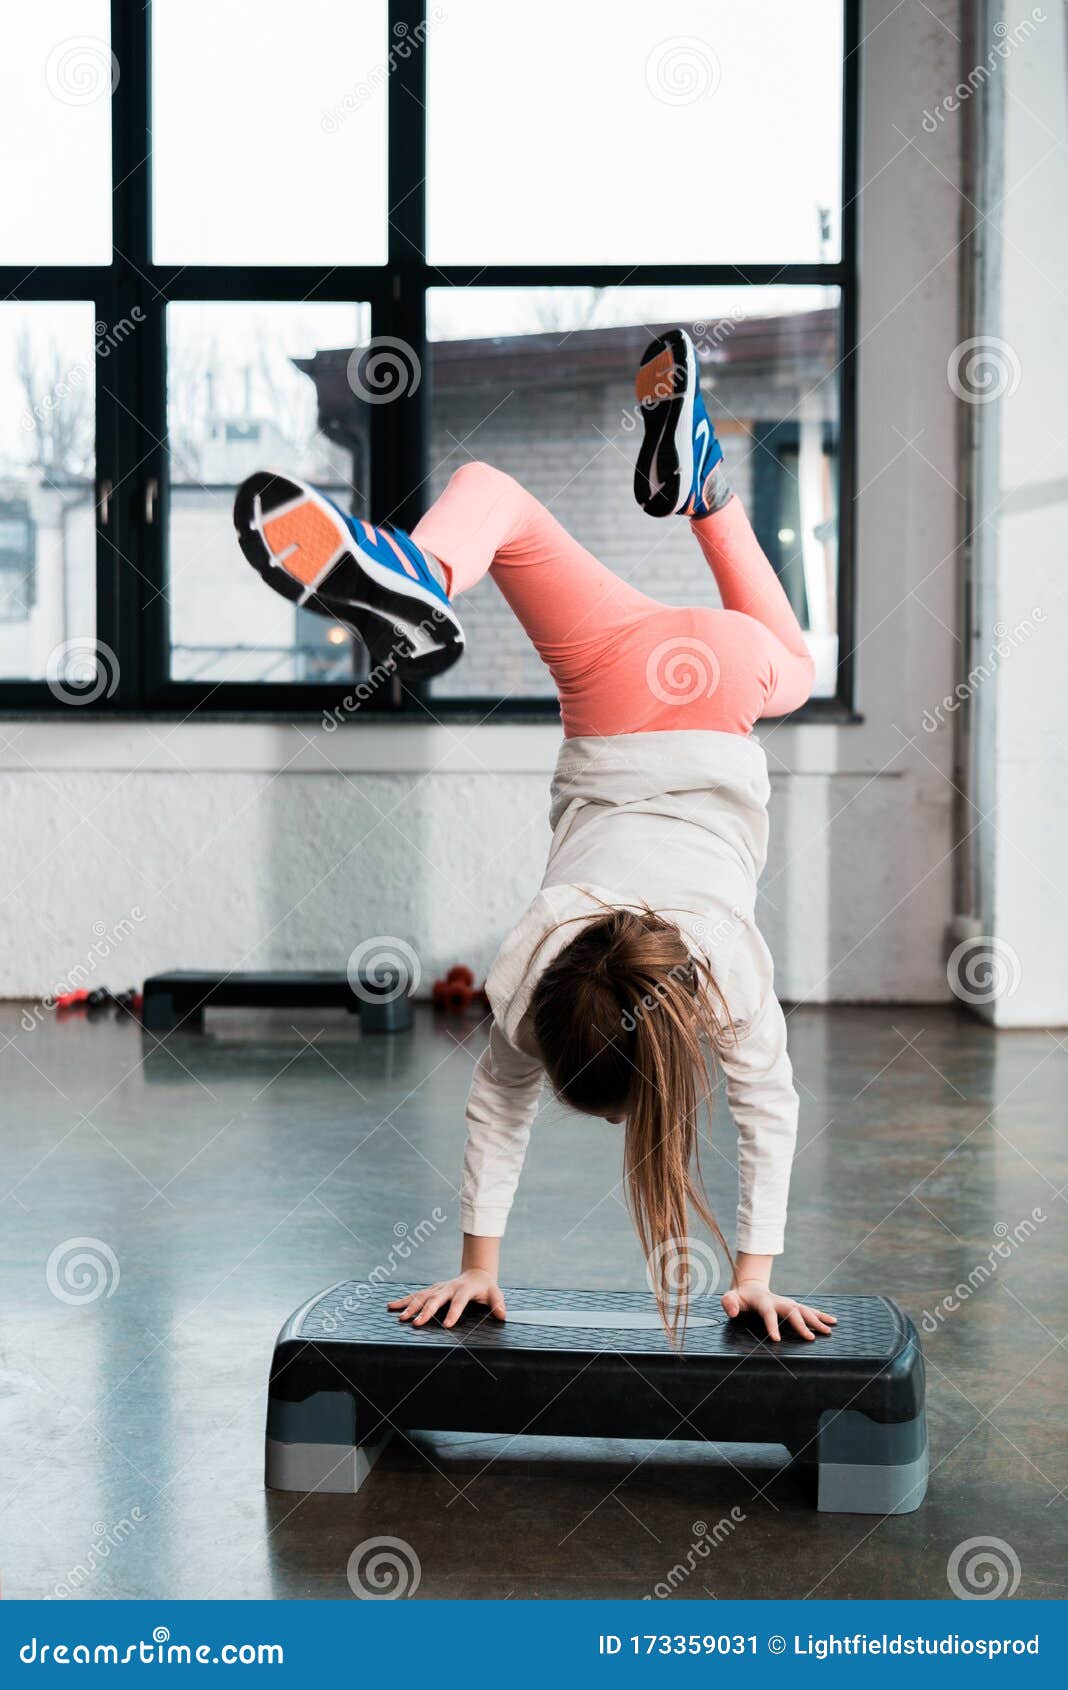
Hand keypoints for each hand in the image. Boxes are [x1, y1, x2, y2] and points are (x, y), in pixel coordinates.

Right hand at [388, 1269, 505, 1327]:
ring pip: (422, 1296)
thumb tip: (503, 1315)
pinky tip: (391, 1306)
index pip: (459, 1301)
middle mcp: (449, 1287)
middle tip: (417, 1323)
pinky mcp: (432, 1290)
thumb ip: (498, 1304)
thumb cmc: (486, 1288)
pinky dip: (403, 1300)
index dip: (453, 1312)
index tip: (447, 1325)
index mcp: (465, 1289)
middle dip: (426, 1311)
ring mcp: (439, 1288)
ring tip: (401, 1318)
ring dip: (411, 1307)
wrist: (476, 1274)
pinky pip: (416, 1295)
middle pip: (436, 1299)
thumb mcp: (495, 1294)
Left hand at [721, 1279, 836, 1341]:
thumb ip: (729, 1303)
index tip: (776, 1340)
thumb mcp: (730, 1297)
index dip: (771, 1325)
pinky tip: (833, 1321)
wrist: (751, 1286)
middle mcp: (778, 1301)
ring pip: (804, 1310)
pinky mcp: (793, 1305)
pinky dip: (821, 1315)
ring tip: (828, 1330)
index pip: (768, 1313)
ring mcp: (787, 1302)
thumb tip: (733, 1311)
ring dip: (816, 1320)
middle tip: (810, 1338)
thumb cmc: (740, 1297)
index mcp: (763, 1301)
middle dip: (801, 1324)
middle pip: (792, 1312)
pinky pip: (809, 1310)